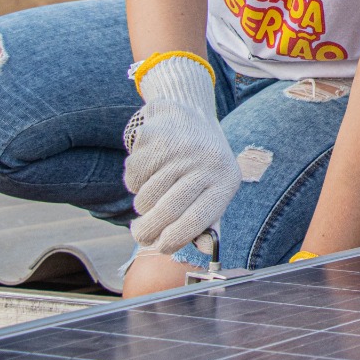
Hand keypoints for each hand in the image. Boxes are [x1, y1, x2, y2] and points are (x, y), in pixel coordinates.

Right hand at [123, 56, 239, 253]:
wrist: (188, 111)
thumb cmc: (201, 161)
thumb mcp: (214, 184)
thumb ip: (206, 217)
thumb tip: (195, 247)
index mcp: (226, 179)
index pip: (198, 221)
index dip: (175, 240)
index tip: (160, 248)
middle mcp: (206, 162)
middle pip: (168, 211)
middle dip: (148, 231)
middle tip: (140, 235)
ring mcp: (180, 149)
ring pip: (146, 197)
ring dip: (142, 205)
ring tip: (152, 194)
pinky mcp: (155, 138)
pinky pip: (133, 178)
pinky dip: (134, 183)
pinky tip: (149, 170)